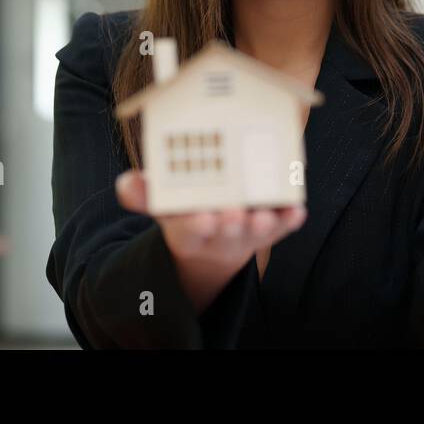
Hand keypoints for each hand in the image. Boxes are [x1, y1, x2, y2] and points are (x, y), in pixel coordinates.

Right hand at [115, 169, 305, 277]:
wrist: (214, 240)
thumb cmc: (187, 210)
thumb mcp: (162, 205)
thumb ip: (144, 194)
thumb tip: (126, 184)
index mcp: (187, 230)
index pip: (187, 231)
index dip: (195, 225)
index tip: (202, 218)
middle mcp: (218, 235)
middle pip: (224, 232)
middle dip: (230, 224)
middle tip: (235, 212)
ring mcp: (246, 233)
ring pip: (256, 233)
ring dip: (263, 224)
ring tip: (266, 214)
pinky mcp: (270, 229)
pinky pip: (282, 227)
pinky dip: (289, 220)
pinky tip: (297, 211)